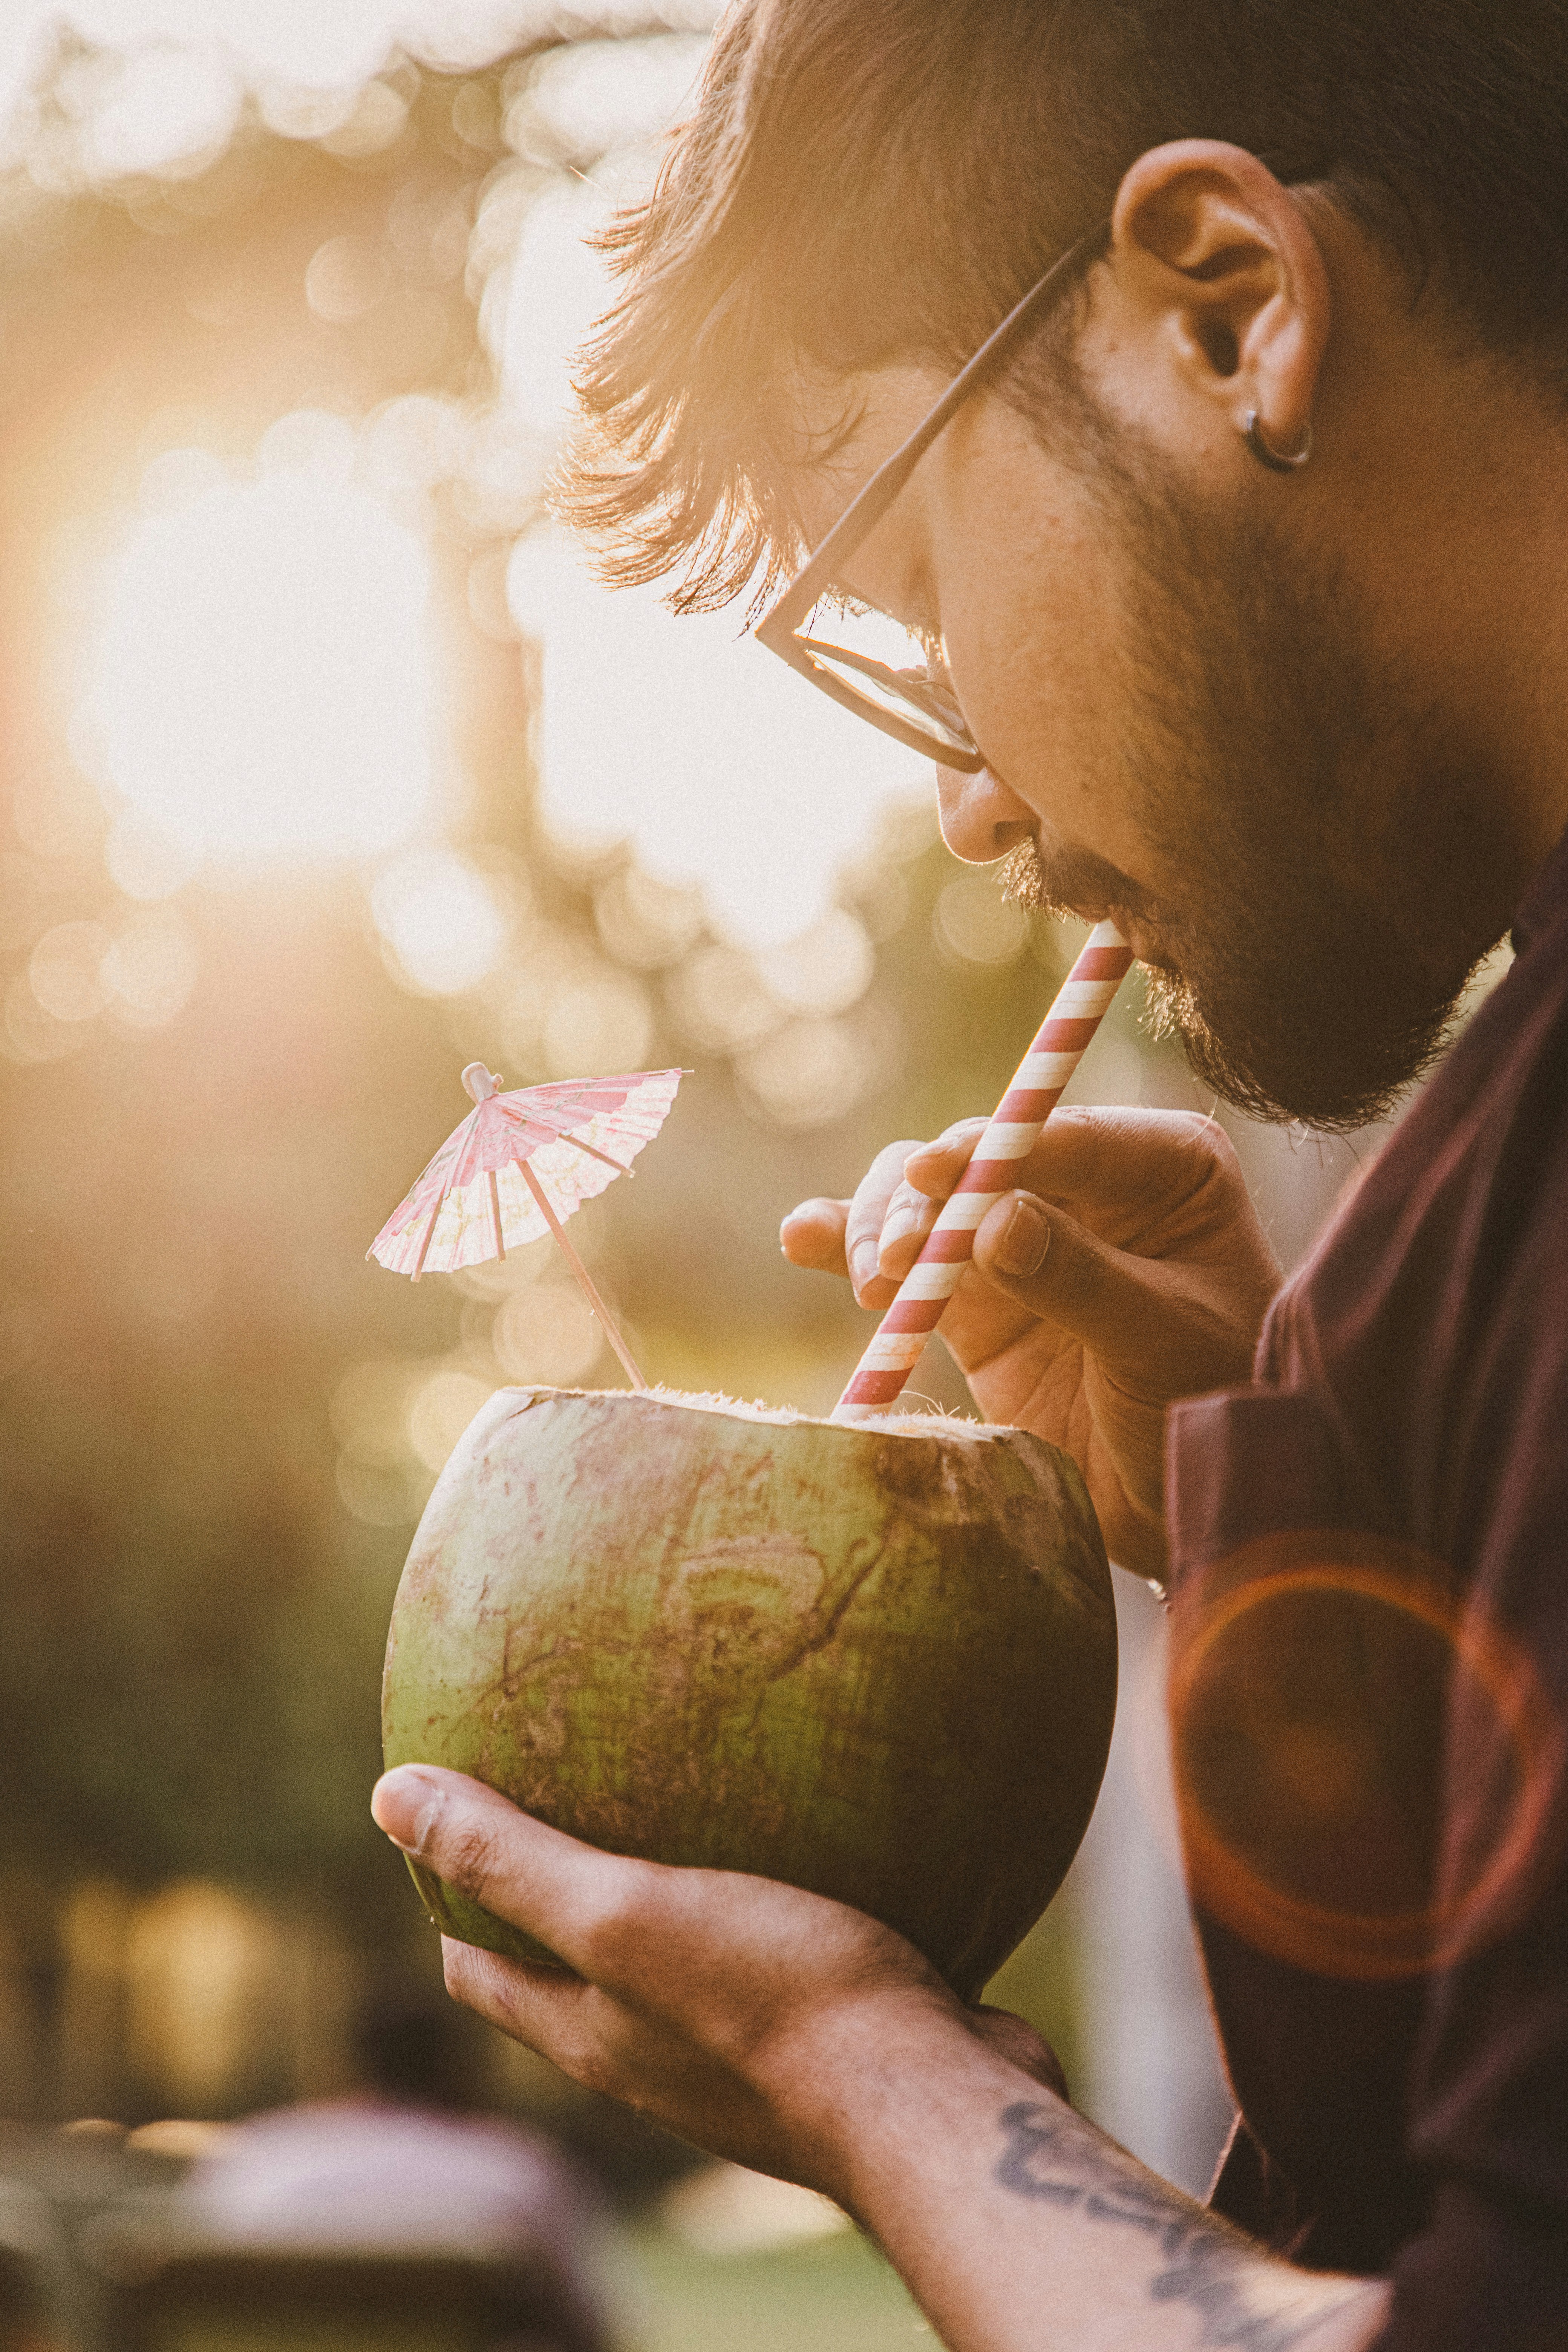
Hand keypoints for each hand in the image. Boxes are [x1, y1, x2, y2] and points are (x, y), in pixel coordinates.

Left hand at [371, 1765, 1066, 2202]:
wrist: (929, 2096)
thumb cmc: (772, 2002)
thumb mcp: (621, 1914)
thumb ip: (513, 1861)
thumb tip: (388, 1795)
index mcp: (592, 2033)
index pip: (481, 1970)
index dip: (451, 1905)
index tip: (448, 1826)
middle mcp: (654, 2053)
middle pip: (569, 1973)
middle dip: (547, 1901)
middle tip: (554, 1798)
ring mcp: (741, 2053)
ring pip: (671, 1967)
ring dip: (659, 1904)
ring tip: (679, 1810)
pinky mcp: (823, 2036)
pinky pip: (768, 1958)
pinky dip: (757, 1904)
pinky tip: (801, 1845)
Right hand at [782, 1109, 1280, 1582]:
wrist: (1187, 1502)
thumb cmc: (1211, 1403)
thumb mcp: (1162, 1341)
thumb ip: (1084, 1280)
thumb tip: (994, 1225)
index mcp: (1162, 1166)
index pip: (1063, 1138)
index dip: (992, 1146)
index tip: (936, 1171)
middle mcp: (1086, 1184)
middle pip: (979, 1158)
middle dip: (926, 1199)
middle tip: (898, 1258)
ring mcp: (1021, 1235)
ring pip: (928, 1199)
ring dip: (885, 1226)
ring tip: (874, 1280)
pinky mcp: (975, 1296)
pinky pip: (905, 1260)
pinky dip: (849, 1248)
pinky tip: (804, 1239)